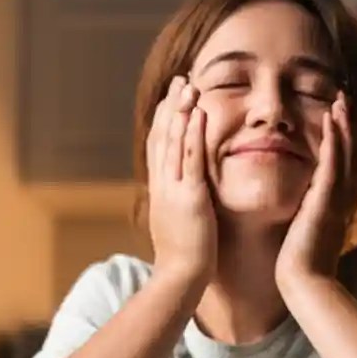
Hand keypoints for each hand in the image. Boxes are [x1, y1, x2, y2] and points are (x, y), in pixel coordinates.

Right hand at [147, 76, 216, 285]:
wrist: (180, 278)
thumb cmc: (184, 257)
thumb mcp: (177, 222)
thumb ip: (179, 203)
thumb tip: (182, 195)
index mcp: (160, 190)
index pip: (158, 147)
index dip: (164, 120)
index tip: (171, 98)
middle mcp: (162, 185)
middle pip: (161, 137)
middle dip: (170, 106)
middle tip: (179, 79)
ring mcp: (174, 190)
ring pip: (173, 142)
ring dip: (180, 111)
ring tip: (188, 85)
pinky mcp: (190, 197)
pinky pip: (190, 159)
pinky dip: (192, 134)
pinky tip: (198, 112)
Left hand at [275, 91, 352, 286]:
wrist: (304, 283)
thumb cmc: (302, 264)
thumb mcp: (311, 232)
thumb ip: (314, 215)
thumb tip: (309, 207)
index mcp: (342, 204)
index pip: (353, 163)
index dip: (354, 138)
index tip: (350, 116)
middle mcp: (346, 198)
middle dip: (356, 125)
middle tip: (351, 98)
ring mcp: (338, 199)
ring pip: (348, 154)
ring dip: (345, 125)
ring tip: (341, 100)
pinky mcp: (326, 202)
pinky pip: (333, 164)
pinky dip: (334, 140)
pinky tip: (331, 119)